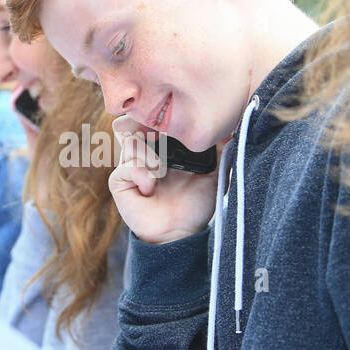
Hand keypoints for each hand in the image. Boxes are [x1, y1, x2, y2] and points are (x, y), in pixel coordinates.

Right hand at [108, 115, 218, 244]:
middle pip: (134, 123)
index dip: (158, 117)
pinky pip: (127, 166)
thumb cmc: (195, 205)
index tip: (172, 119)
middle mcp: (145, 154)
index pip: (153, 121)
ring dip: (148, 153)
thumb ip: (219, 151)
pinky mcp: (120, 182)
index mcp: (164, 148)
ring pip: (130, 141)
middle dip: (147, 126)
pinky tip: (151, 188)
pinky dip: (142, 174)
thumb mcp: (213, 173)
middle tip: (161, 135)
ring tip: (161, 170)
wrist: (181, 232)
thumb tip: (229, 128)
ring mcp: (130, 167)